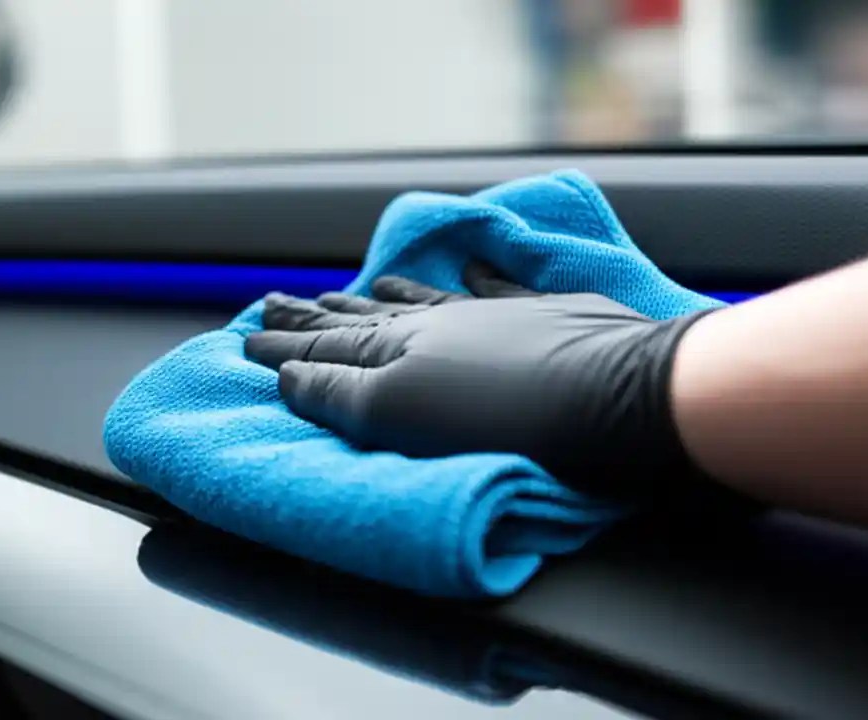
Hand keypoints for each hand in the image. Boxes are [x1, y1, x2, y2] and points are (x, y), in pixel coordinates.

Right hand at [245, 263, 712, 494]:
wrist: (621, 396)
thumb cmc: (507, 423)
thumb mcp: (402, 419)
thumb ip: (340, 396)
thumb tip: (290, 376)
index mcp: (398, 355)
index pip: (325, 350)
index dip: (285, 348)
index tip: (246, 340)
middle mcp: (437, 326)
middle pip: (361, 318)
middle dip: (315, 315)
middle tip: (274, 303)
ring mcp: (491, 317)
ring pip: (418, 302)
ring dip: (377, 295)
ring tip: (350, 285)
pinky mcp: (545, 317)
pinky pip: (494, 287)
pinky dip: (473, 278)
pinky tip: (464, 266)